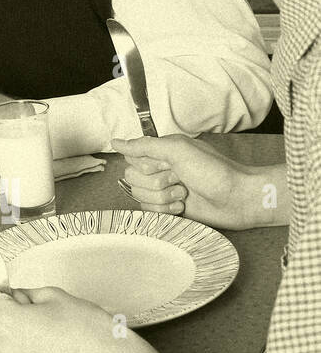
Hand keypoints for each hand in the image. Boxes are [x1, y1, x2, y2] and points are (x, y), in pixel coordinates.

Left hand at [0, 284, 172, 352]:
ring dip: (1, 329)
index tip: (3, 286)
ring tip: (31, 326)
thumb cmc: (89, 335)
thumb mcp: (54, 296)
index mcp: (5, 319)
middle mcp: (0, 345)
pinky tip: (27, 344)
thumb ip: (26, 293)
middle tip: (27, 306)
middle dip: (1, 307)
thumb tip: (15, 294)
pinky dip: (5, 348)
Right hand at [113, 134, 263, 229]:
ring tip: (184, 194)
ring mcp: (164, 191)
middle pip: (132, 180)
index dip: (146, 165)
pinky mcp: (170, 210)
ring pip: (140, 197)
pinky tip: (183, 206)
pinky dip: (166, 210)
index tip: (166, 164)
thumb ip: (143, 145)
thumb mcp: (177, 150)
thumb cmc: (213, 170)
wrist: (238, 199)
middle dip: (156, 182)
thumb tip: (115, 141)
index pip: (131, 159)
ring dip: (163, 197)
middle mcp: (160, 171)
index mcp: (161, 153)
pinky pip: (150, 211)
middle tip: (179, 179)